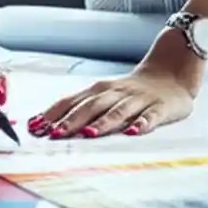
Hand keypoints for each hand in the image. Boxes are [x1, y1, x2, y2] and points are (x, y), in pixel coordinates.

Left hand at [28, 28, 200, 138]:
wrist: (172, 73)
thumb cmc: (131, 91)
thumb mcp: (104, 95)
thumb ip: (78, 108)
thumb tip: (42, 124)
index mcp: (100, 91)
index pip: (72, 101)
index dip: (54, 114)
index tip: (35, 127)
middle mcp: (116, 93)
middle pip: (92, 106)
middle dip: (73, 120)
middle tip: (56, 135)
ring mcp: (139, 100)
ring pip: (119, 111)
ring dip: (103, 122)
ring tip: (89, 134)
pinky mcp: (161, 108)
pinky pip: (151, 116)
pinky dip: (142, 124)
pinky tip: (134, 132)